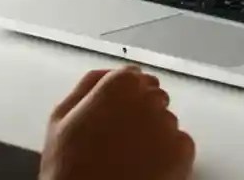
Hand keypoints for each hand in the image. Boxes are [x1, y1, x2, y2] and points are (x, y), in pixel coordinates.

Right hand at [40, 66, 194, 179]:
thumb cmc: (69, 169)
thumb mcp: (61, 118)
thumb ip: (88, 85)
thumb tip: (106, 73)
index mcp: (118, 85)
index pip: (132, 76)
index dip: (122, 96)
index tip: (114, 113)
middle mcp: (149, 98)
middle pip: (152, 96)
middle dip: (140, 113)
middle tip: (118, 140)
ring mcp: (168, 124)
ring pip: (165, 121)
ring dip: (153, 134)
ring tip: (128, 158)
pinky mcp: (183, 151)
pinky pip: (180, 144)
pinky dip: (168, 155)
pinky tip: (145, 168)